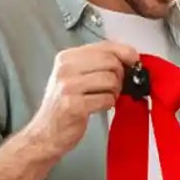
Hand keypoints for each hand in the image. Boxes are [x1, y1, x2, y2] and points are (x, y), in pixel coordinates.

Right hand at [27, 41, 139, 157]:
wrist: (45, 133)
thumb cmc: (63, 105)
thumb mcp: (74, 76)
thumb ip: (97, 63)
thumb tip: (129, 56)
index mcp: (66, 57)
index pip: (104, 46)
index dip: (125, 52)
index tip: (134, 60)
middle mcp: (65, 69)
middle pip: (111, 62)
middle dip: (120, 76)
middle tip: (114, 87)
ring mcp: (68, 87)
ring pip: (111, 80)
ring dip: (114, 92)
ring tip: (103, 97)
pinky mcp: (75, 106)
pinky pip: (107, 99)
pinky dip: (108, 104)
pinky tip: (97, 107)